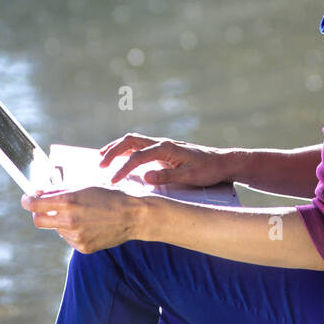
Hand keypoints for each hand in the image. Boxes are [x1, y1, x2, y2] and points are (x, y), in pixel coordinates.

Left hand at [20, 185, 142, 254]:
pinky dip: (72, 231)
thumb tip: (41, 193)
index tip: (28, 198)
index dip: (28, 200)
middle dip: (37, 213)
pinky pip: (68, 238)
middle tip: (44, 207)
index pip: (34, 204)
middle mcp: (69, 220)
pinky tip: (88, 224)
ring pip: (55, 229)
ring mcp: (75, 236)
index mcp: (68, 201)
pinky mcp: (83, 247)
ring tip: (81, 214)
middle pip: (37, 221)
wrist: (134, 216)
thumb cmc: (111, 195)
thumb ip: (61, 190)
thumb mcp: (85, 186)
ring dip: (60, 221)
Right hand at [99, 132, 232, 189]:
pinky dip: (126, 150)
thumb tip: (145, 177)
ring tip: (102, 158)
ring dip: (117, 148)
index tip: (112, 182)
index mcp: (167, 148)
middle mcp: (162, 143)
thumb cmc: (208, 170)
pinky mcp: (163, 150)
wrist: (222, 162)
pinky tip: (119, 158)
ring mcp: (162, 145)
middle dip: (113, 152)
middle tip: (100, 166)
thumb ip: (167, 177)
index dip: (123, 169)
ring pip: (133, 141)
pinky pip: (140, 146)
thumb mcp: (190, 177)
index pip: (138, 157)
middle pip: (130, 141)